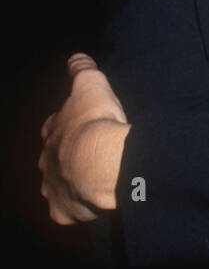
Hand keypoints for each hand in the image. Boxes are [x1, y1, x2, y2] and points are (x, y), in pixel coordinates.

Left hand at [39, 54, 129, 223]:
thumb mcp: (91, 86)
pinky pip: (67, 211)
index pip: (53, 127)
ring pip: (56, 186)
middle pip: (51, 158)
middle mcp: (46, 160)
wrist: (102, 161)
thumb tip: (76, 56)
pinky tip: (89, 204)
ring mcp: (52, 188)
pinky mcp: (63, 211)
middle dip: (63, 158)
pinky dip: (76, 209)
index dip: (65, 126)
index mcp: (52, 131)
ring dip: (68, 184)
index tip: (78, 126)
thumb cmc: (96, 121)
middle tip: (84, 156)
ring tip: (88, 183)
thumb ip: (82, 70)